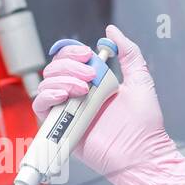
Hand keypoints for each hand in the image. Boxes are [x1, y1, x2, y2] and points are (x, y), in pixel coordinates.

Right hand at [32, 24, 184, 184]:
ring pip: (46, 84)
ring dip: (62, 79)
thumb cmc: (144, 125)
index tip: (88, 54)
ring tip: (83, 89)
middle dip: (70, 65)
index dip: (73, 51)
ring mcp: (68, 111)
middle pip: (55, 69)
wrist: (141, 153)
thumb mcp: (140, 79)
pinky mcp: (60, 127)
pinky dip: (48, 96)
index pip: (70, 59)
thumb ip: (129, 53)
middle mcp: (78, 96)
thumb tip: (112, 31)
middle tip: (89, 75)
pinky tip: (64, 95)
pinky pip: (40, 107)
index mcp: (95, 83)